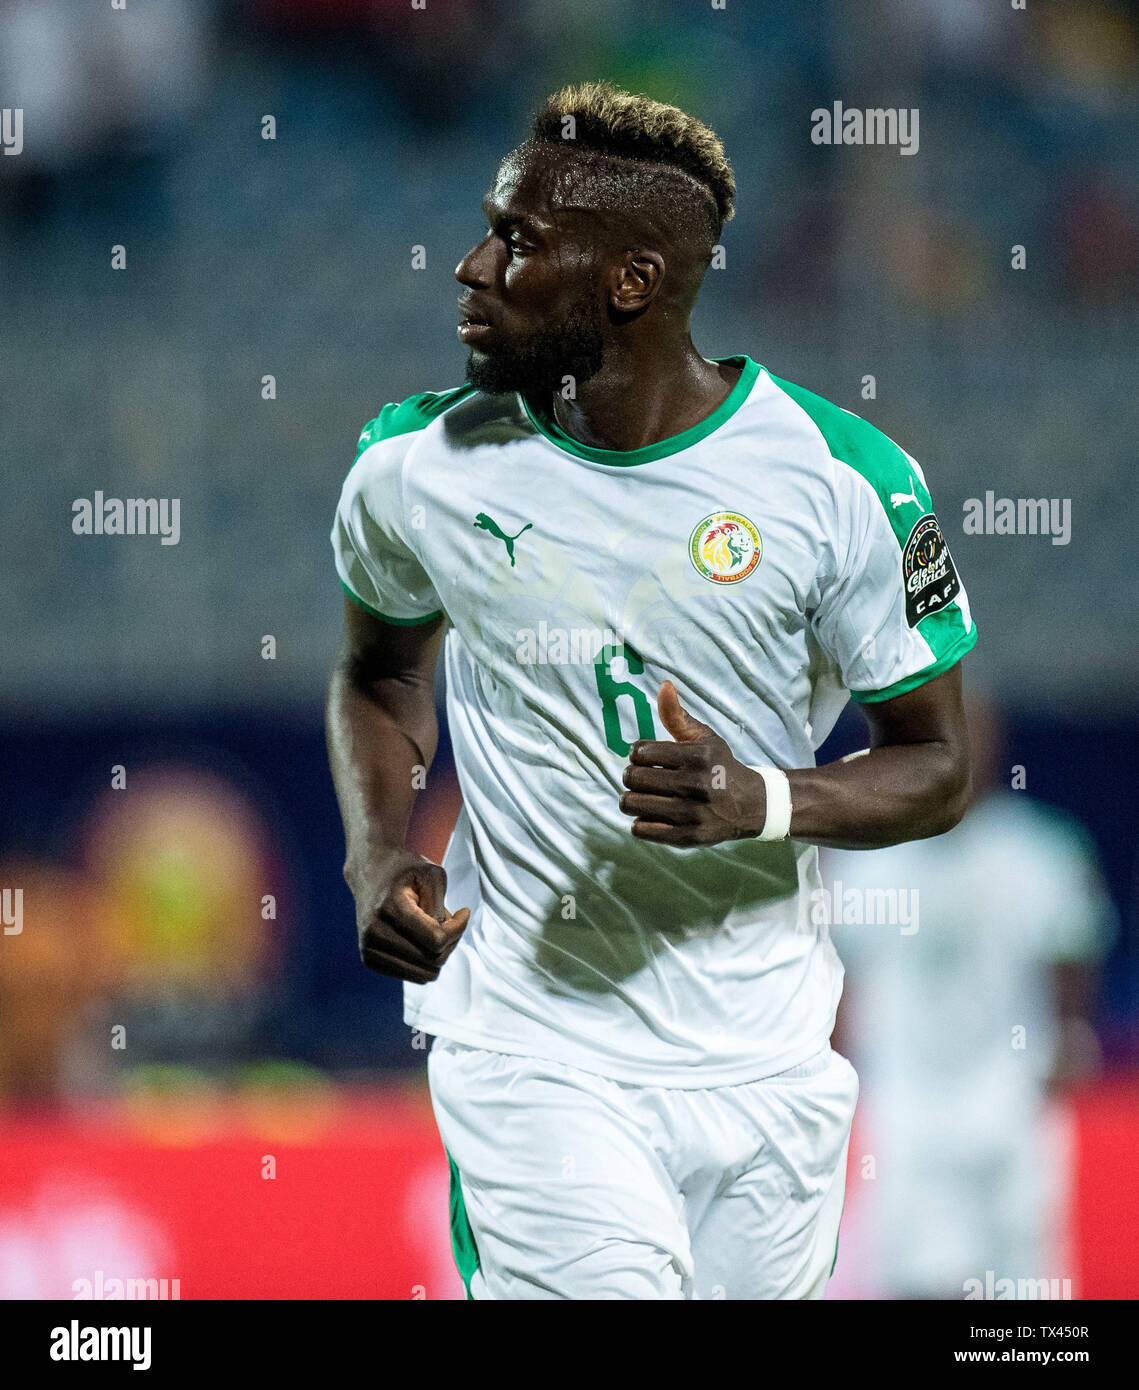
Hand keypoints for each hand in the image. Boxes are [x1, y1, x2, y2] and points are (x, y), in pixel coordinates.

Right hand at [348, 848, 469, 982]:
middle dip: (450, 941)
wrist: (370, 872)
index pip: (436, 940)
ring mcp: (369, 949)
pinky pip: (413, 976)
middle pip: (433, 960)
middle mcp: (375, 933)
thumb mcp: (431, 874)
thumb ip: (440, 906)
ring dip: (438, 953)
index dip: (457, 929)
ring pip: (425, 974)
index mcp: (390, 909)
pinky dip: (425, 961)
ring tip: (434, 928)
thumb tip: (443, 939)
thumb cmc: (405, 870)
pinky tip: (421, 938)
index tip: (463, 911)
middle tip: (450, 919)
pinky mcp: (369, 960)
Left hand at [619, 681, 767, 846]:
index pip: (640, 752)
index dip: (638, 754)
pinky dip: (639, 822)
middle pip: (632, 778)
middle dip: (632, 775)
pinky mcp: (687, 837)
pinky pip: (640, 829)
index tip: (646, 758)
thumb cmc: (720, 766)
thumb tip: (664, 686)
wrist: (751, 805)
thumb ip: (678, 716)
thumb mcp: (704, 738)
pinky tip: (651, 814)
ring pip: (631, 804)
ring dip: (631, 799)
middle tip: (642, 777)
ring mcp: (691, 814)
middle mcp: (695, 785)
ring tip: (642, 796)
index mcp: (697, 757)